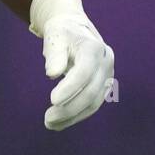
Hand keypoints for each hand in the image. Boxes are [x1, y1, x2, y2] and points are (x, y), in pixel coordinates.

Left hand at [41, 13, 113, 130]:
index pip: (85, 71)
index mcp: (93, 47)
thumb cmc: (62, 33)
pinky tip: (59, 123)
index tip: (52, 100)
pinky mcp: (104, 86)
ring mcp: (108, 75)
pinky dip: (76, 116)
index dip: (70, 87)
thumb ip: (54, 55)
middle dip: (69, 108)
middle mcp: (105, 62)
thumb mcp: (55, 37)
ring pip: (94, 103)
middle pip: (91, 91)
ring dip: (72, 116)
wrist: (76, 30)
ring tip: (50, 124)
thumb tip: (52, 73)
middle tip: (47, 119)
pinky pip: (92, 105)